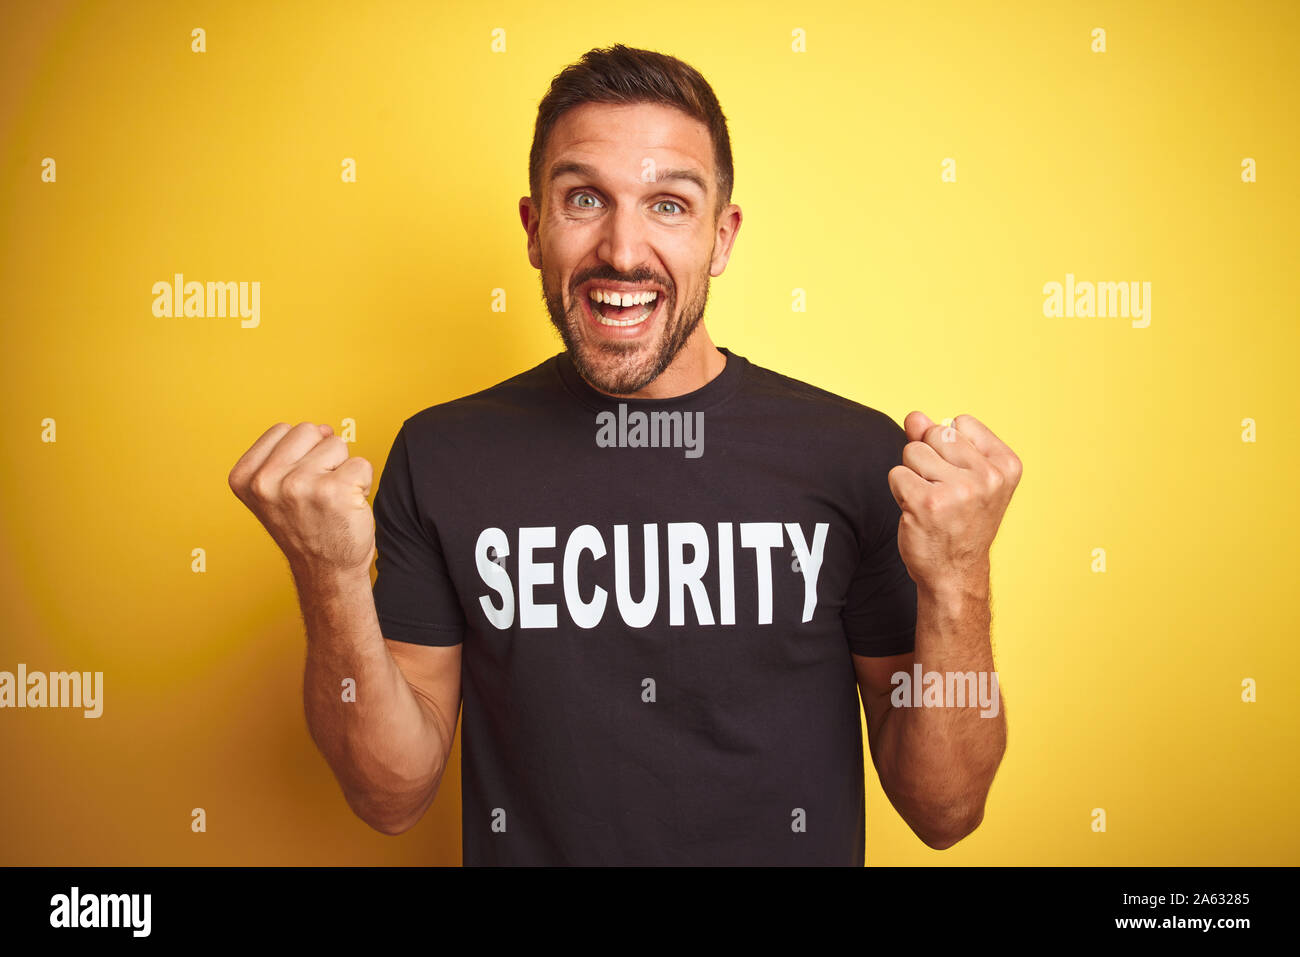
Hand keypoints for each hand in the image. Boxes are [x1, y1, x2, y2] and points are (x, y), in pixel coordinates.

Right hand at [228, 421, 375, 580]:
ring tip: (331, 499)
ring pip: (337, 443)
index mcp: (245, 477)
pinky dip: (362, 483)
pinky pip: (361, 464)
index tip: (296, 485)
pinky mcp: (334, 492)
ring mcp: (299, 486)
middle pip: (310, 430)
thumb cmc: (306, 528)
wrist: (326, 571)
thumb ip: (290, 452)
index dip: (300, 453)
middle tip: (318, 492)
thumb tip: (324, 429)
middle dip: (322, 455)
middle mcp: (266, 481)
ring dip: (342, 469)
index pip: (283, 429)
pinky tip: (347, 506)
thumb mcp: (274, 489)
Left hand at [887, 412, 1021, 593]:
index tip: (959, 477)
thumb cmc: (959, 523)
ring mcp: (958, 490)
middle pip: (934, 434)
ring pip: (912, 452)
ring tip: (930, 502)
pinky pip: (897, 474)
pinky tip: (917, 512)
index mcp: (1005, 466)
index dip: (948, 447)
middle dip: (927, 458)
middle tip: (942, 493)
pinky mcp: (927, 502)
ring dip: (912, 475)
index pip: (960, 422)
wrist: (954, 573)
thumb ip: (938, 441)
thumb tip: (914, 416)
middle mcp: (987, 477)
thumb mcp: (963, 476)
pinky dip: (900, 491)